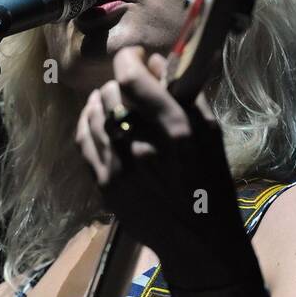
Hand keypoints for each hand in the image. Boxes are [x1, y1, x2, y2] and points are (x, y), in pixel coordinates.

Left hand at [75, 46, 249, 285]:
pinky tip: (96, 118)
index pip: (132, 77)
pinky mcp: (105, 185)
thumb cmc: (211, 182)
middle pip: (109, 93)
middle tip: (130, 86)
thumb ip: (186, 94)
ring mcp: (119, 169)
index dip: (129, 58)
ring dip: (101, 101)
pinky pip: (84, 140)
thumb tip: (158, 63)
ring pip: (93, 114)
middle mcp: (142, 147)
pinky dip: (88, 122)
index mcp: (175, 131)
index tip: (136, 56)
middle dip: (119, 83)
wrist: (198, 240)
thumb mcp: (211, 134)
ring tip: (112, 99)